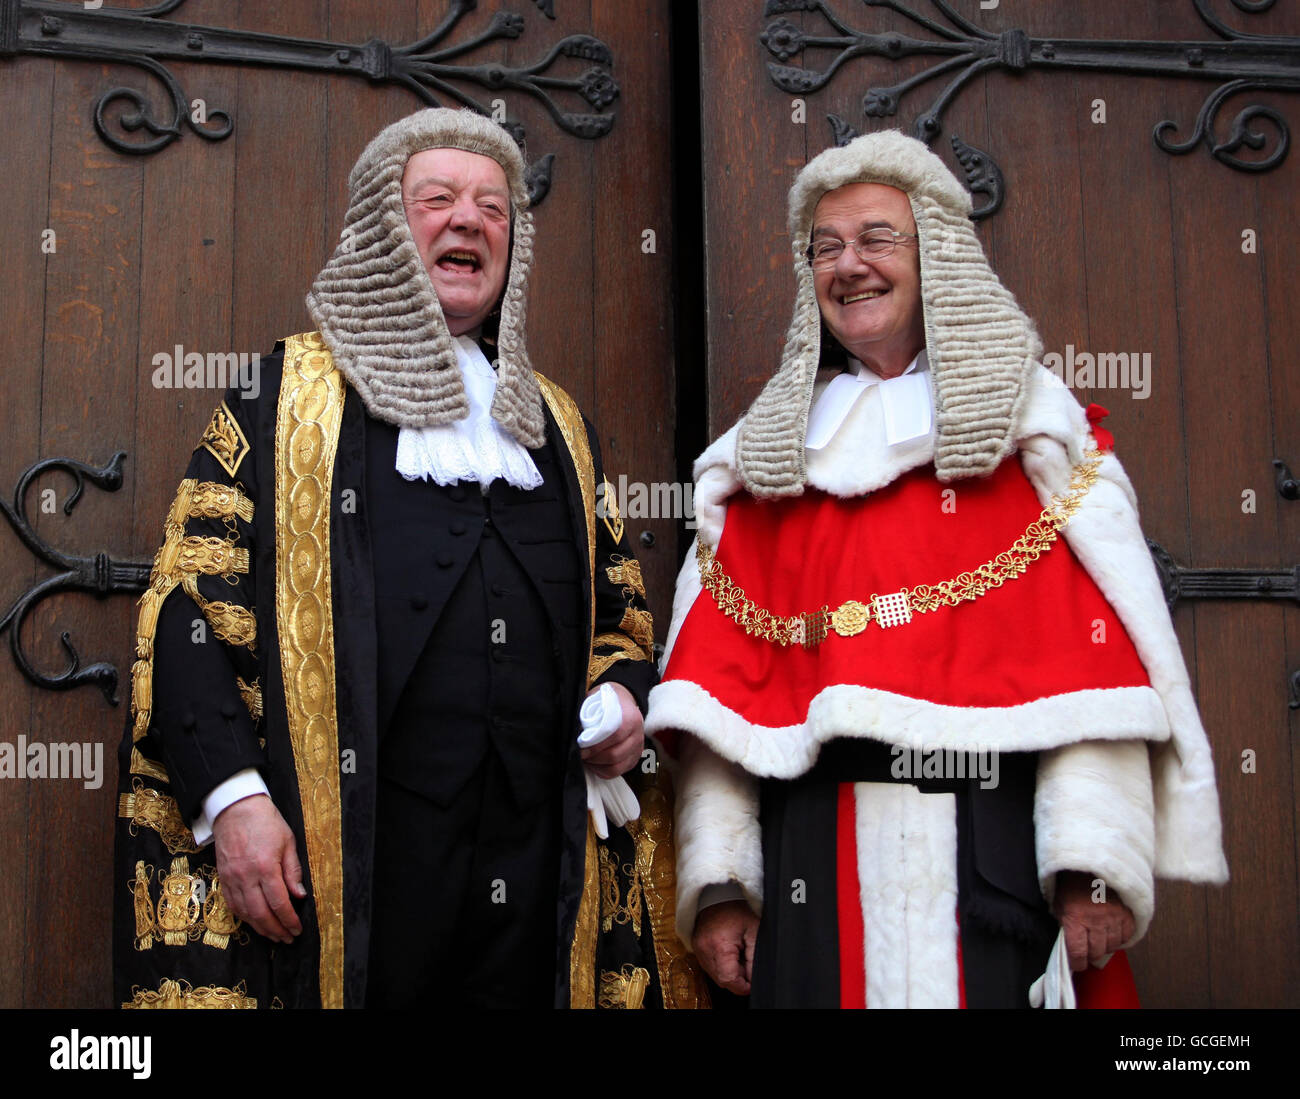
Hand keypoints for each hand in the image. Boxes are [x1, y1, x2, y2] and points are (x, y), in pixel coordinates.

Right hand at [212, 794, 306, 944]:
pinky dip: (244, 917)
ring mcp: (232, 878)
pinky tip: (255, 922)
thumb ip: (292, 871)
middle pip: (260, 913)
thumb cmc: (266, 822)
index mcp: (265, 866)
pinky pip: (232, 905)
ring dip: (260, 928)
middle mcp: (246, 876)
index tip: (297, 929)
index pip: (279, 902)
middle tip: (287, 938)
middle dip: (275, 930)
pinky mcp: (222, 878)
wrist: (235, 809)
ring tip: (274, 935)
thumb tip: (300, 896)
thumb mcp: (288, 841)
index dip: (289, 920)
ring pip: (245, 913)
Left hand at [580, 682, 642, 777]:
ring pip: (616, 767)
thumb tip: (574, 733)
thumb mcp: (596, 701)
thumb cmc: (606, 702)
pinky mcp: (634, 759)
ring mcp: (638, 749)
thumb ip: (587, 717)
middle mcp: (638, 734)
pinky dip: (602, 771)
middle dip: (593, 757)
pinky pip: (617, 772)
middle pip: (615, 754)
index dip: (595, 744)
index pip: (614, 735)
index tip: (580, 746)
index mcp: (631, 718)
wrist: (622, 702)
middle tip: (580, 754)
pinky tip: (593, 763)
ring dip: (597, 765)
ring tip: (585, 758)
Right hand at [692, 899, 759, 995]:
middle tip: (745, 959)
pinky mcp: (696, 947)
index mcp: (720, 946)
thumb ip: (754, 958)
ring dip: (728, 971)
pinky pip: (710, 965)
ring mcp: (698, 949)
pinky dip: (720, 964)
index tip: (751, 980)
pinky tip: (727, 949)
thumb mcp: (754, 931)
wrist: (717, 892)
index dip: (743, 986)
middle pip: (722, 981)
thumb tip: (752, 979)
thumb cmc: (737, 909)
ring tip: (737, 951)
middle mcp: (705, 950)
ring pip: (715, 975)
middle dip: (737, 977)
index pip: (729, 980)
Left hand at [1053, 870, 1134, 971]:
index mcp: (1075, 918)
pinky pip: (1126, 936)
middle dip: (1090, 955)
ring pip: (1112, 946)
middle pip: (1096, 952)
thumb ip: (1064, 923)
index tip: (1076, 964)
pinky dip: (1119, 938)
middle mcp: (1096, 920)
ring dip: (1105, 946)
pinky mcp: (1127, 913)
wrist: (1091, 861)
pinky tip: (1112, 932)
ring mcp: (1114, 917)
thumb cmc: (1072, 882)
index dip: (1076, 962)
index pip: (1077, 952)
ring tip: (1099, 940)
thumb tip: (1069, 943)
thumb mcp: (1059, 902)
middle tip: (1087, 953)